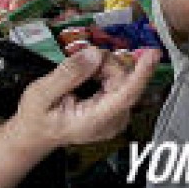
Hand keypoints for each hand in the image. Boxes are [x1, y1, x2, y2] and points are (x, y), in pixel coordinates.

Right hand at [1, 45, 158, 162]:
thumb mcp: (41, 93)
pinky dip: (104, 73)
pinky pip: (119, 80)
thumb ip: (69, 74)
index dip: (141, 74)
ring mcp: (117, 116)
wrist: (36, 132)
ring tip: (77, 78)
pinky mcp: (117, 108)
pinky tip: (87, 81)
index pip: (125, 96)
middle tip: (77, 66)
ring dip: (101, 68)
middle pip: (122, 79)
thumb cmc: (37, 117)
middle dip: (102, 64)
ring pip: (122, 76)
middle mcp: (113, 121)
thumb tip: (95, 55)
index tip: (152, 55)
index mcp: (94, 121)